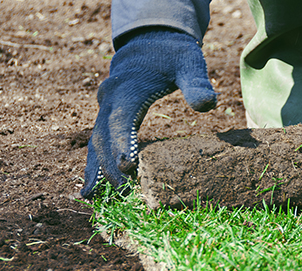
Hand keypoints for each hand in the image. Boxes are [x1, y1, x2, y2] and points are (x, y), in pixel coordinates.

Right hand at [81, 28, 215, 198]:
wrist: (150, 43)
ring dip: (95, 170)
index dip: (121, 144)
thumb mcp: (189, 63)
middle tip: (123, 192)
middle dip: (109, 165)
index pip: (120, 120)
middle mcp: (109, 100)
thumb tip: (207, 104)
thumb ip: (196, 82)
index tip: (127, 167)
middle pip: (102, 136)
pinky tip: (93, 189)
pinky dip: (95, 165)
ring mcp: (104, 110)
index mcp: (126, 87)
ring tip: (93, 197)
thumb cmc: (172, 55)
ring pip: (94, 143)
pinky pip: (98, 144)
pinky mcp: (107, 118)